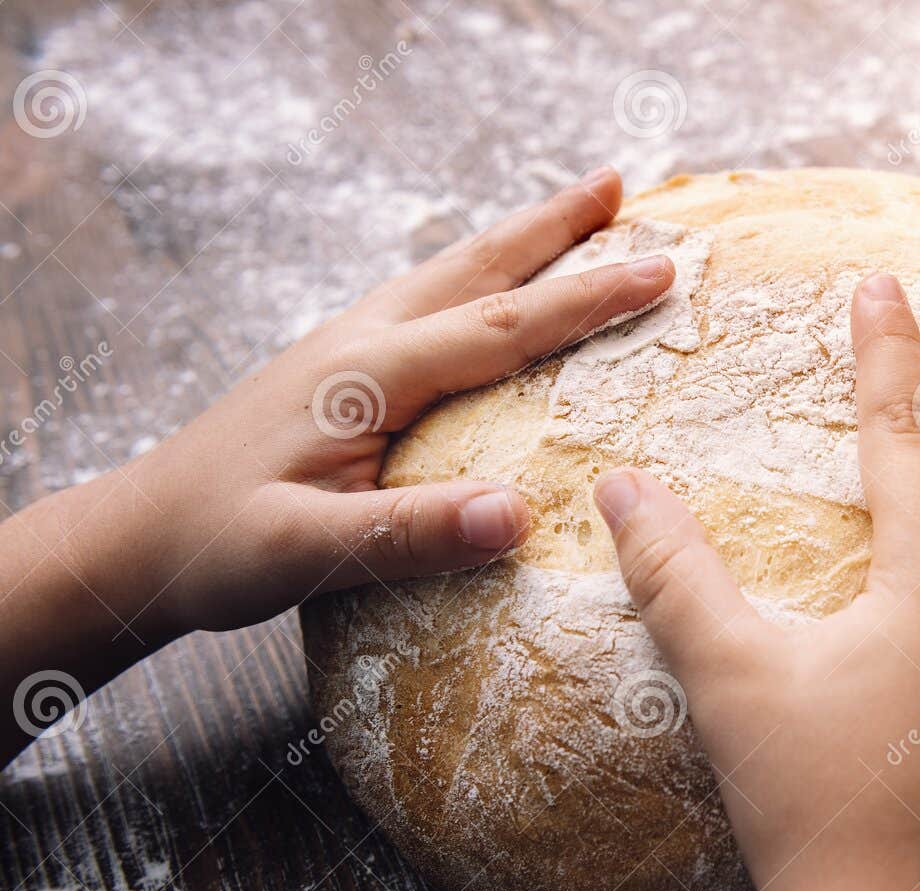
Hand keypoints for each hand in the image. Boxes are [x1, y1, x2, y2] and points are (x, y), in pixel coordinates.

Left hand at [1, 165, 669, 760]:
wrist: (138, 536)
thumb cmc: (218, 546)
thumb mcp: (309, 551)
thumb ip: (410, 534)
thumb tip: (518, 516)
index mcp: (366, 376)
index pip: (498, 327)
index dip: (584, 299)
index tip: (658, 269)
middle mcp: (359, 343)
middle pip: (475, 269)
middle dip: (555, 227)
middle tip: (622, 186)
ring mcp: (346, 349)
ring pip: (449, 276)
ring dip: (519, 241)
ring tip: (577, 212)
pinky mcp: (338, 371)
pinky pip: (428, 304)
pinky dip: (481, 280)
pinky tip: (489, 291)